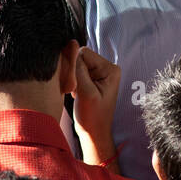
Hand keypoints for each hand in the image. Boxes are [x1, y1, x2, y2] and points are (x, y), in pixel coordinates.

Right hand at [71, 47, 119, 163]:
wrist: (94, 133)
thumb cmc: (92, 117)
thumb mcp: (85, 92)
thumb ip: (78, 68)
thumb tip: (70, 47)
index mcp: (110, 69)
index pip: (83, 53)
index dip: (74, 66)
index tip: (76, 85)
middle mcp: (107, 67)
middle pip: (79, 58)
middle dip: (73, 73)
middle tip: (76, 91)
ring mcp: (99, 73)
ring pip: (75, 65)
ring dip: (72, 78)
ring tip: (77, 94)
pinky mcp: (92, 79)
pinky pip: (76, 72)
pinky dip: (73, 82)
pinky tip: (77, 94)